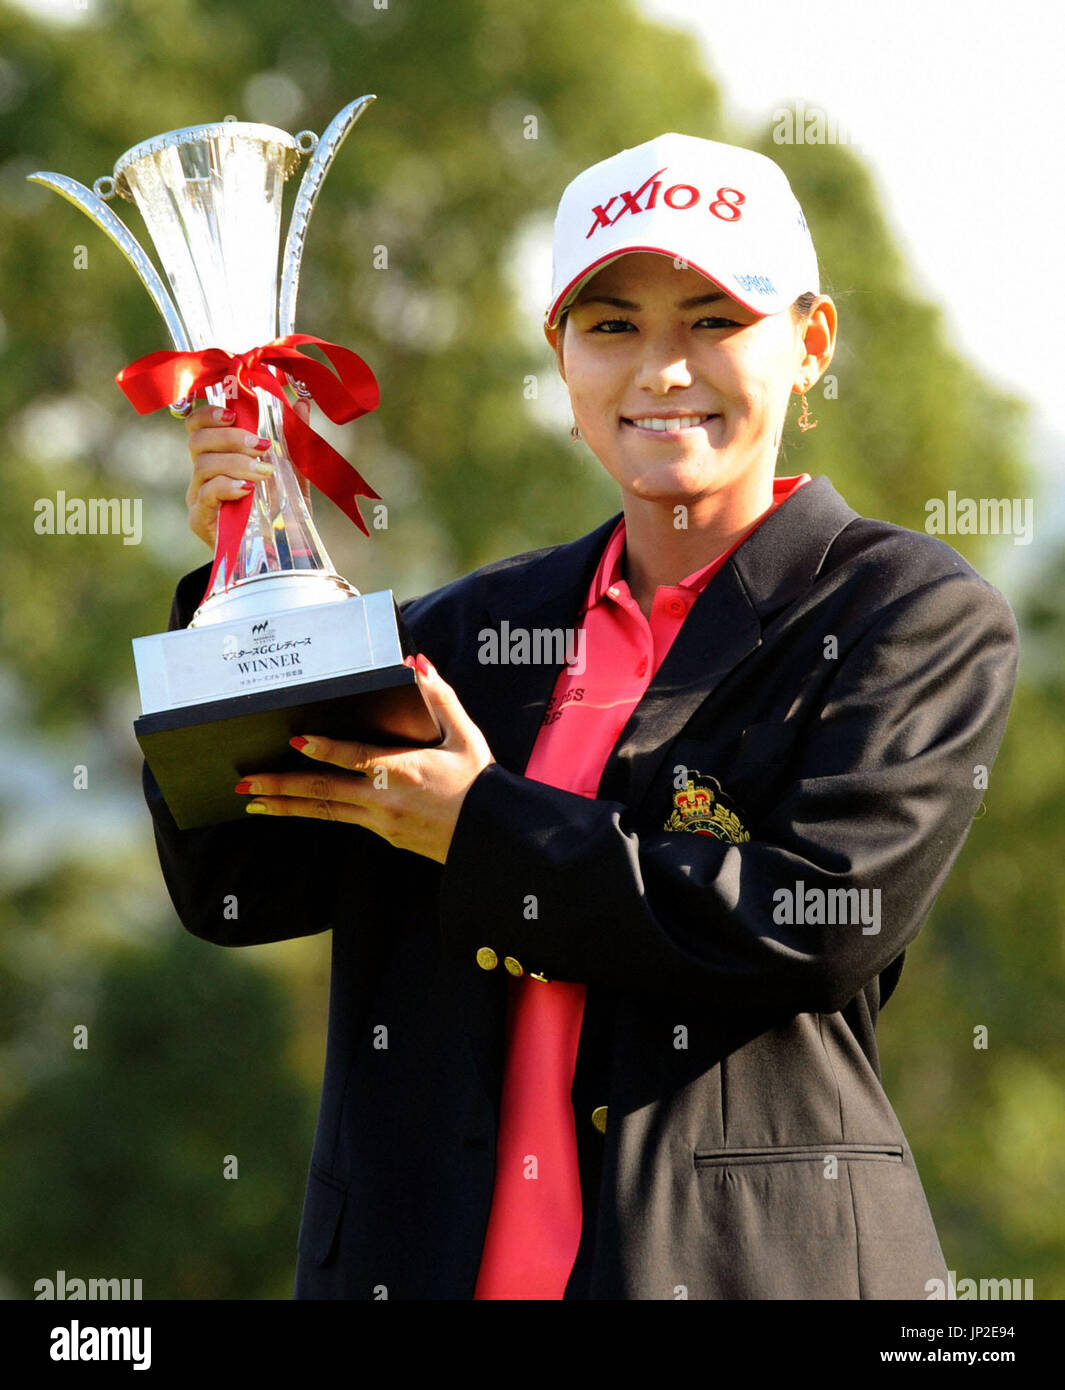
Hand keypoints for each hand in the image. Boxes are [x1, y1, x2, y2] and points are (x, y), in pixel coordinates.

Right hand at [183, 397, 312, 549]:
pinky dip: (228, 486)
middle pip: (198, 441)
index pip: (198, 425)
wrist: (283, 556)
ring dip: (236, 462)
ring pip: (203, 465)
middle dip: (230, 437)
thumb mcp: (292, 472)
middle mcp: (202, 475)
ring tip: (264, 473)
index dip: (209, 413)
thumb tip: (301, 403)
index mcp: (218, 457)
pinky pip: (207, 494)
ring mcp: (198, 497)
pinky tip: (248, 489)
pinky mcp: (200, 520)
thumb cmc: (282, 512)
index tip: (234, 412)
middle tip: (261, 446)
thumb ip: (293, 439)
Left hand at [234, 654, 494, 863]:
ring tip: (252, 800)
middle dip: (280, 786)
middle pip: (323, 790)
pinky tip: (291, 809)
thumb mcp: (464, 734)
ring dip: (285, 805)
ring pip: (324, 810)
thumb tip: (417, 663)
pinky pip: (341, 819)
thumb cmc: (478, 780)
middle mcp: (385, 798)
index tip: (296, 741)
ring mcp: (381, 821)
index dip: (325, 750)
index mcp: (404, 769)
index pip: (356, 758)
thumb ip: (439, 696)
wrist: (488, 833)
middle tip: (246, 781)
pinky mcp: (384, 834)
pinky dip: (312, 813)